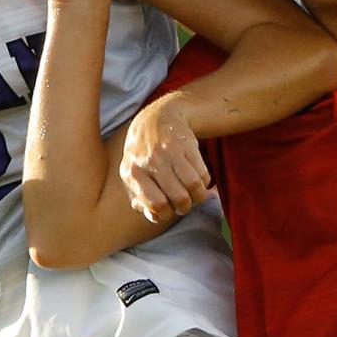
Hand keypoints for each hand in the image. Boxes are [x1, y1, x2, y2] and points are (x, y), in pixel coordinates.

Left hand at [120, 94, 213, 224]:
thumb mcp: (132, 175)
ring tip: (194, 195)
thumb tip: (155, 216)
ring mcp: (169, 151)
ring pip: (195, 185)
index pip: (157, 205)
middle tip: (184, 204)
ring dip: (198, 197)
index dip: (167, 214)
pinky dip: (204, 182)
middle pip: (180, 198)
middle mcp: (150, 161)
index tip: (169, 210)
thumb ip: (140, 200)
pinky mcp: (187, 144)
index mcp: (133, 173)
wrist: (155, 119)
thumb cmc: (142, 155)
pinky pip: (203, 173)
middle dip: (185, 207)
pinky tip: (197, 179)